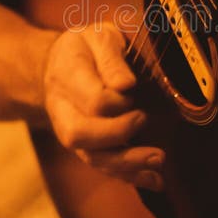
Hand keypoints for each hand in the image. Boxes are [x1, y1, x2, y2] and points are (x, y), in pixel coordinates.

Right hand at [42, 22, 164, 190]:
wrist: (59, 64)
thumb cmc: (86, 47)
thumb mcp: (98, 37)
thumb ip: (111, 59)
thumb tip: (126, 85)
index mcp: (68, 76)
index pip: (92, 100)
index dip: (118, 101)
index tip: (134, 88)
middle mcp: (63, 110)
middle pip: (81, 135)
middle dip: (118, 134)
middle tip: (144, 118)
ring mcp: (72, 132)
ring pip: (92, 157)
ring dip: (127, 163)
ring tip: (159, 159)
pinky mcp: (85, 147)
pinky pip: (103, 167)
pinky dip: (130, 176)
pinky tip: (155, 180)